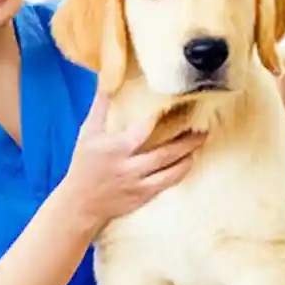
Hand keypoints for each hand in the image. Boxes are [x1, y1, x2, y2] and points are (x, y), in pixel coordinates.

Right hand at [60, 92, 206, 231]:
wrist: (81, 203)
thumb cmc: (84, 165)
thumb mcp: (88, 134)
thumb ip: (100, 107)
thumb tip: (107, 80)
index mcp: (117, 148)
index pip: (144, 129)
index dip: (162, 118)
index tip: (178, 106)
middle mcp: (130, 167)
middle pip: (165, 153)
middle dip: (186, 141)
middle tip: (203, 128)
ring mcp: (139, 184)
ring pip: (171, 171)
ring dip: (188, 156)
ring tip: (200, 141)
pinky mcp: (144, 196)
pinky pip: (168, 183)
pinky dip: (180, 172)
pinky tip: (188, 161)